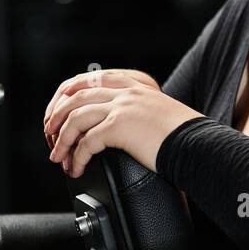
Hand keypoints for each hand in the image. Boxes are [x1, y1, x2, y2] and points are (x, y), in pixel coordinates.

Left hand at [43, 69, 200, 176]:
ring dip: (61, 140)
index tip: (57, 113)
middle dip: (56, 118)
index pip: (88, 80)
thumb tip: (112, 129)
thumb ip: (136, 112)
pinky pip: (87, 141)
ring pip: (75, 117)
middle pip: (74, 96)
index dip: (66, 96)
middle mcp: (126, 92)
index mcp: (134, 86)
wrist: (199, 145)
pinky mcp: (120, 126)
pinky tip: (77, 169)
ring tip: (58, 158)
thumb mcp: (158, 113)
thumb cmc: (184, 137)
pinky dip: (77, 157)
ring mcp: (122, 106)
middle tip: (50, 137)